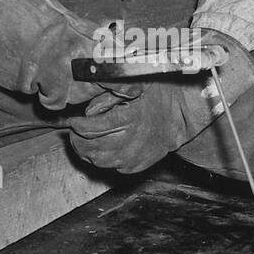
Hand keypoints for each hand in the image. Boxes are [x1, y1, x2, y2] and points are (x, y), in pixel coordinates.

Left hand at [67, 81, 193, 173]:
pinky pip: (112, 168)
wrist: (181, 116)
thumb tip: (88, 111)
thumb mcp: (135, 86)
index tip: (73, 120)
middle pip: (91, 148)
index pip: (92, 128)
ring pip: (98, 161)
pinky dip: (103, 159)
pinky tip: (103, 148)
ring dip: (87, 151)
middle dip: (77, 140)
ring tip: (84, 141)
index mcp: (129, 119)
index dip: (77, 125)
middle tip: (74, 132)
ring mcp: (134, 157)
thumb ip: (109, 96)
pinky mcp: (136, 166)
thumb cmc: (157, 96)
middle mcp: (131, 142)